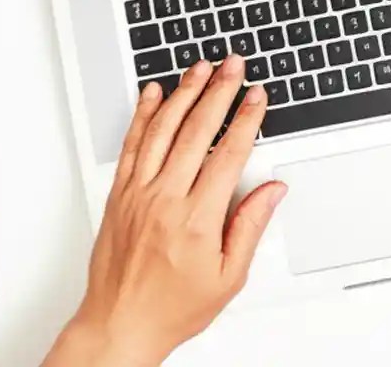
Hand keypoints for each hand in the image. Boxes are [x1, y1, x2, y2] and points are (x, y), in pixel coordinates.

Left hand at [44, 55, 285, 365]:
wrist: (119, 324)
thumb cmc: (171, 307)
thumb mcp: (228, 277)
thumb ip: (250, 226)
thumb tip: (272, 190)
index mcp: (197, 219)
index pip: (228, 154)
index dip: (246, 119)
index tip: (257, 96)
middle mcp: (165, 199)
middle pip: (197, 130)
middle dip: (219, 91)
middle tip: (233, 65)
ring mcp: (138, 194)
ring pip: (163, 129)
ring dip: (184, 94)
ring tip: (200, 68)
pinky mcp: (119, 195)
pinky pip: (132, 145)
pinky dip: (143, 115)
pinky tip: (154, 94)